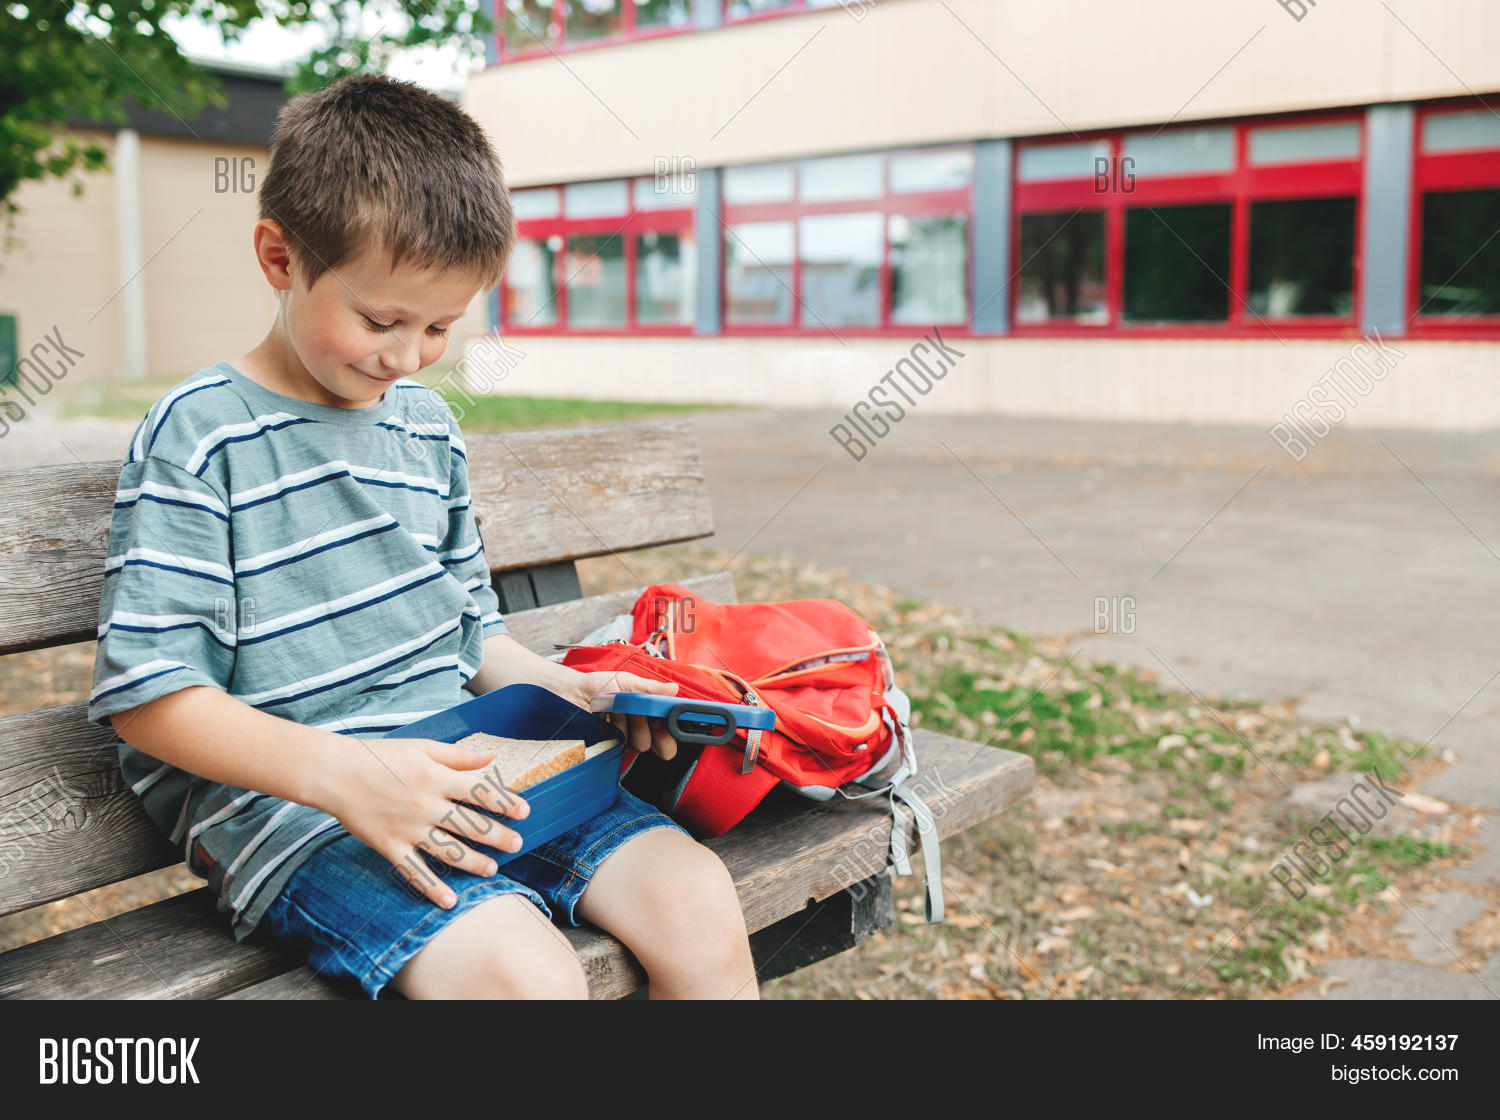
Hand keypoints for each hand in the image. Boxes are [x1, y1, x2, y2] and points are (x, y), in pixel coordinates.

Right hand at [315, 736, 530, 909]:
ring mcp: (408, 828)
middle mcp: (426, 805)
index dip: (505, 802)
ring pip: (448, 850)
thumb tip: (491, 757)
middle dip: (497, 836)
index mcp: (436, 778)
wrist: (336, 773)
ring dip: (473, 862)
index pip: (480, 792)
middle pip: (470, 824)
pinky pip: (414, 871)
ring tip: (492, 868)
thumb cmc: (381, 756)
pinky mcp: (390, 846)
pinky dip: (432, 888)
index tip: (524, 811)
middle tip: (517, 844)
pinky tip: (449, 900)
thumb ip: (458, 756)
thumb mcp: (423, 747)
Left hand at [550, 669, 681, 760]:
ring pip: (641, 744)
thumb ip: (649, 687)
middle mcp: (639, 725)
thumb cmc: (597, 685)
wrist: (569, 694)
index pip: (669, 723)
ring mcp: (625, 738)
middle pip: (659, 740)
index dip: (672, 726)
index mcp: (647, 708)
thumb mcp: (625, 681)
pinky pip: (622, 749)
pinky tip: (606, 722)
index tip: (670, 723)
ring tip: (615, 712)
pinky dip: (615, 734)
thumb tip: (673, 689)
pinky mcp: (611, 748)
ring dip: (630, 726)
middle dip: (652, 728)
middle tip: (638, 714)